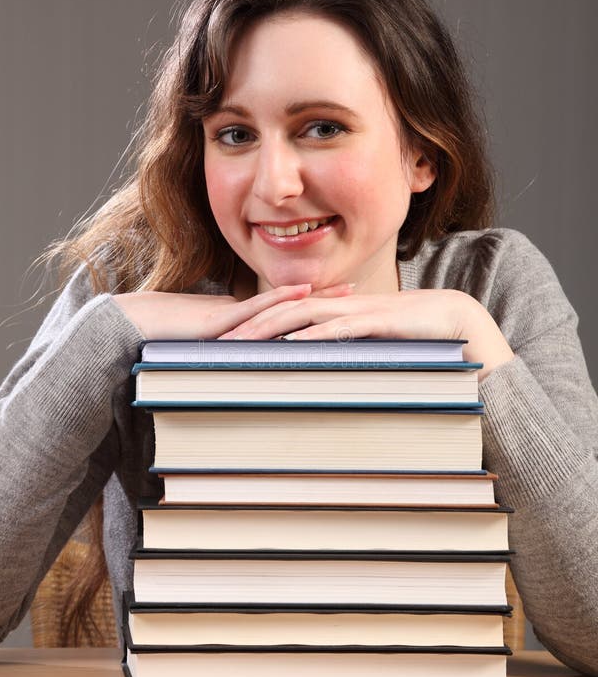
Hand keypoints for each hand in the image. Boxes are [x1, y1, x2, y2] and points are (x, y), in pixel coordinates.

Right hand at [111, 282, 353, 340]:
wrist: (131, 328)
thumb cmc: (163, 341)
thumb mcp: (204, 350)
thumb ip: (226, 353)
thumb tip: (246, 371)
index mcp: (242, 324)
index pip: (286, 315)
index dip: (315, 308)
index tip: (344, 303)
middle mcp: (242, 316)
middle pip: (292, 308)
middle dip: (326, 300)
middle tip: (360, 293)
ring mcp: (232, 316)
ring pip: (282, 307)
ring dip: (314, 300)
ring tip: (346, 295)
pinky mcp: (219, 319)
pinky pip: (255, 309)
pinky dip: (281, 300)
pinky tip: (305, 294)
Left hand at [219, 289, 513, 380]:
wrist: (456, 319)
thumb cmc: (414, 336)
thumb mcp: (371, 346)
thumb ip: (346, 351)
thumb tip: (321, 371)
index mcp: (338, 310)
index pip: (289, 313)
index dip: (258, 324)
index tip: (230, 341)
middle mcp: (342, 305)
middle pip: (285, 309)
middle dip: (251, 324)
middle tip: (219, 341)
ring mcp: (358, 311)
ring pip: (305, 314)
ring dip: (272, 326)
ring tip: (242, 342)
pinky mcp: (377, 321)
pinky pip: (340, 326)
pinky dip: (314, 334)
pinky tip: (293, 344)